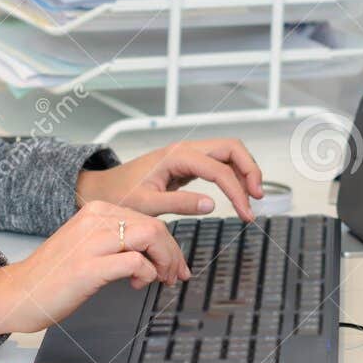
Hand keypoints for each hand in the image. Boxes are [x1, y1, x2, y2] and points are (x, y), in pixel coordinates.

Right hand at [0, 197, 201, 336]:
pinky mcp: (89, 267)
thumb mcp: (87, 245)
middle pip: (154, 227)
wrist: (20, 292)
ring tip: (159, 280)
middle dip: (173, 254)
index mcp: (94, 211)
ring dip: (165, 262)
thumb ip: (115, 240)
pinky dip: (147, 274)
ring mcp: (91, 243)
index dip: (169, 244)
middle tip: (174, 276)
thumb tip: (152, 250)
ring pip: (150, 237)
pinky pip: (136, 262)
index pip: (147, 218)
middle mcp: (93, 220)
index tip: (173, 264)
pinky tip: (136, 285)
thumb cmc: (53, 275)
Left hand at [77, 137, 263, 221]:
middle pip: (232, 148)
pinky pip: (218, 164)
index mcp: (176, 156)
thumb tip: (211, 204)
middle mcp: (185, 150)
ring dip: (244, 172)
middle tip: (257, 197)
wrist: (105, 189)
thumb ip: (179, 203)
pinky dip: (233, 177)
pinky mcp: (188, 165)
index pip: (219, 169)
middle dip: (250, 169)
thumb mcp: (147, 204)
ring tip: (251, 200)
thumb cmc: (120, 195)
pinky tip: (236, 195)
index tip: (246, 214)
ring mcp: (188, 155)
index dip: (237, 191)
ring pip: (228, 154)